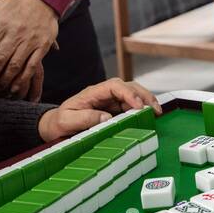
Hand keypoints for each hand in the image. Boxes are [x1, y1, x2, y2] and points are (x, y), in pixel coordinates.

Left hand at [0, 0, 57, 100]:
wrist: (42, 0)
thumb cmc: (14, 5)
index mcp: (1, 24)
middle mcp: (15, 33)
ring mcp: (30, 41)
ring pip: (14, 65)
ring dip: (5, 80)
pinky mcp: (42, 46)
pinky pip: (32, 66)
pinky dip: (23, 79)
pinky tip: (15, 87)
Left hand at [38, 78, 161, 143]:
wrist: (56, 125)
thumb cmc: (60, 121)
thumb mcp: (67, 120)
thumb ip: (85, 118)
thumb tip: (106, 117)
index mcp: (93, 92)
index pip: (115, 86)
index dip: (128, 93)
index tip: (138, 106)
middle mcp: (104, 94)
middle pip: (128, 87)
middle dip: (143, 95)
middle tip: (155, 109)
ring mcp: (110, 101)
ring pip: (133, 94)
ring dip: (146, 101)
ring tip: (157, 112)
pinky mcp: (114, 109)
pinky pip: (131, 106)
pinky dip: (142, 109)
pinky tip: (150, 116)